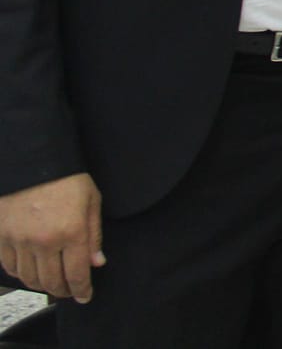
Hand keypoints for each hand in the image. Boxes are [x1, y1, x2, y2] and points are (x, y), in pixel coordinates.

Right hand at [0, 173, 102, 301]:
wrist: (34, 161)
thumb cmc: (68, 179)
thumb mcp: (92, 201)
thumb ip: (94, 234)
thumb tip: (96, 263)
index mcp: (71, 232)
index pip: (77, 274)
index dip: (82, 290)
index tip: (85, 296)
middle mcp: (44, 241)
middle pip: (52, 281)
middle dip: (63, 290)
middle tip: (69, 291)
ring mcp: (19, 241)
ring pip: (30, 278)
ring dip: (43, 285)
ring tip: (52, 283)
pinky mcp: (1, 237)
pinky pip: (10, 266)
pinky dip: (21, 274)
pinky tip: (31, 271)